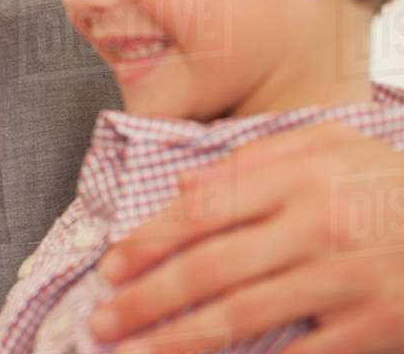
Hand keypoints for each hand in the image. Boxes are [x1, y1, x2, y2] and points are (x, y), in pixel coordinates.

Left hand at [88, 122, 403, 353]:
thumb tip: (185, 182)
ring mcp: (346, 280)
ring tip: (134, 353)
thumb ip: (256, 156)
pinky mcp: (376, 325)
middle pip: (212, 267)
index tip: (110, 267)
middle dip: (147, 298)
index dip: (149, 242)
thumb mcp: (332, 144)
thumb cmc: (390, 184)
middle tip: (102, 321)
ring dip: (181, 339)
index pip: (202, 211)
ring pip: (244, 314)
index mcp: (296, 179)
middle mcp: (314, 227)